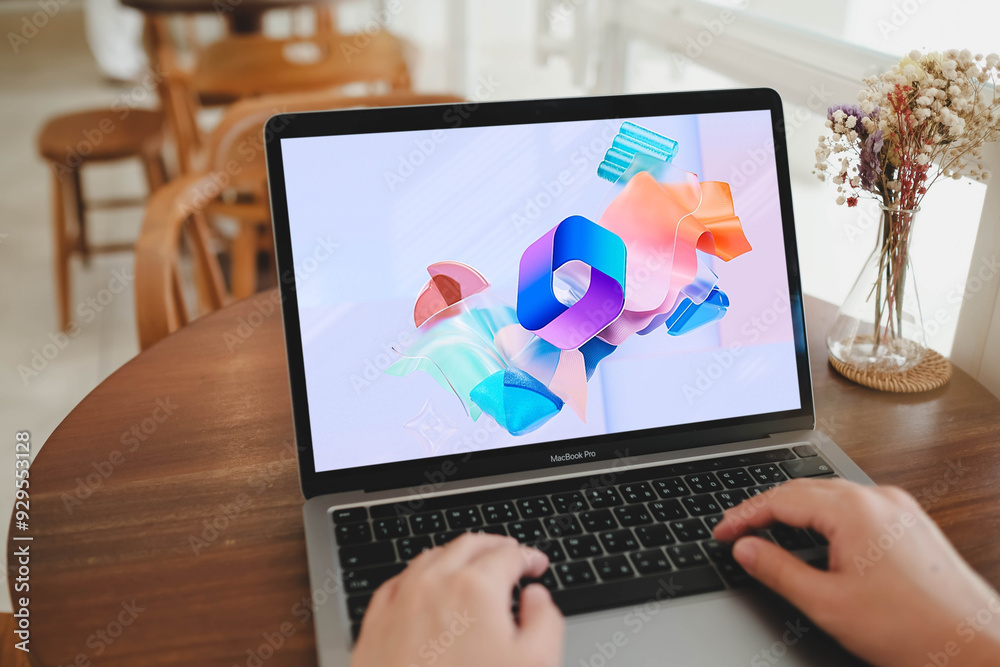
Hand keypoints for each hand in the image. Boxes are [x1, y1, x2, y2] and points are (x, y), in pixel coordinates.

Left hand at [351, 533, 564, 666]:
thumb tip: (536, 599)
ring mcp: (400, 601)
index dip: (528, 557)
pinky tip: (425, 586)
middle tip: (510, 553)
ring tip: (472, 565)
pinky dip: (420, 574)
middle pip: (469, 545)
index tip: (536, 564)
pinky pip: (399, 581)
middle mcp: (435, 584)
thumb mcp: (535, 664)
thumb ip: (545, 621)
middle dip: (495, 545)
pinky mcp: (376, 623)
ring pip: (431, 557)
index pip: (509, 555)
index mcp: (475, 589)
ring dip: (457, 555)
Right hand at [713, 478, 999, 666]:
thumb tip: (745, 549)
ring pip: (831, 496)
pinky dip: (826, 517)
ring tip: (768, 533)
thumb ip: (777, 571)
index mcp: (853, 511)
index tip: (721, 531)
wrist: (976, 646)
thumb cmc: (911, 630)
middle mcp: (878, 498)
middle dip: (766, 508)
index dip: (744, 514)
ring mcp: (898, 507)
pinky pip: (857, 506)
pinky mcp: (912, 522)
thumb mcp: (827, 604)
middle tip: (737, 531)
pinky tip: (817, 539)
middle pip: (805, 489)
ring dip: (796, 511)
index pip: (781, 499)